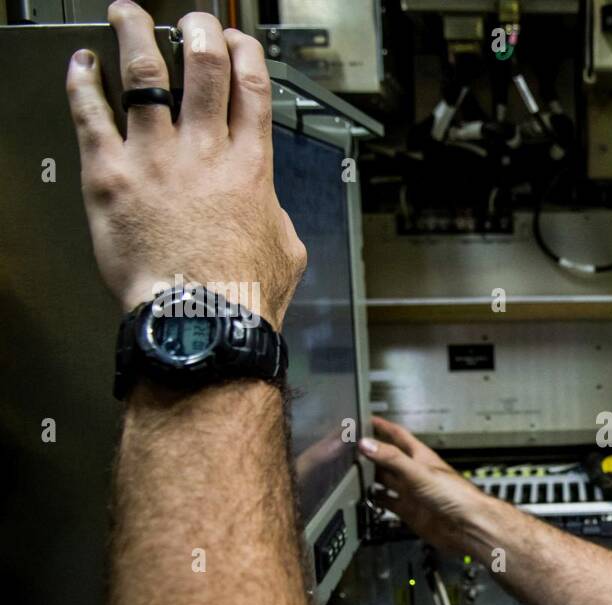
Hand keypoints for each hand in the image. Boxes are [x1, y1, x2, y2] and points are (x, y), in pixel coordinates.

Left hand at [65, 0, 305, 326]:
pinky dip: (83, 81)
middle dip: (198, 32)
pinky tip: (81, 65)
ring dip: (136, 34)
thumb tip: (269, 210)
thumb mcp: (285, 250)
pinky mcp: (110, 175)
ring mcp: (155, 158)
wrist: (202, 322)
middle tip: (190, 23)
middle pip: (203, 66)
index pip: (250, 87)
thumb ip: (275, 217)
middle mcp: (203, 152)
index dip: (244, 53)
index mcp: (249, 167)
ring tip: (128, 15)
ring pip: (145, 73)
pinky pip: (90, 113)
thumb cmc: (241, 296)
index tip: (236, 42)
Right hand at [360, 417, 492, 551]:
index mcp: (420, 457)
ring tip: (352, 471)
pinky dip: (376, 499)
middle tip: (350, 448)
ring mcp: (412, 492)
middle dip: (371, 453)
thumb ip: (392, 459)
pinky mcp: (410, 511)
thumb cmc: (456, 496)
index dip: (383, 427)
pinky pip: (388, 502)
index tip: (367, 420)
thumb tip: (367, 444)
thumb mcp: (419, 472)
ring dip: (371, 477)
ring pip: (386, 480)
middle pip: (388, 459)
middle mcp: (414, 473)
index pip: (398, 436)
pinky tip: (367, 497)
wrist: (468, 526)